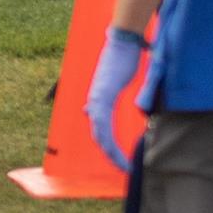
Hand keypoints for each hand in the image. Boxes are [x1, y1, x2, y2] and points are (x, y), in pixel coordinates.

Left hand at [87, 27, 148, 170]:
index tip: (119, 160)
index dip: (108, 146)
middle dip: (110, 154)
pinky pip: (102, 123)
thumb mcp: (113, 83)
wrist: (123, 43)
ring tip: (123, 166)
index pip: (99, 129)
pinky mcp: (103, 96)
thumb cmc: (123, 60)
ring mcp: (97, 98)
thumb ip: (104, 99)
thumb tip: (89, 112)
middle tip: (123, 169)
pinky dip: (109, 140)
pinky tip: (116, 150)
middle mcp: (93, 101)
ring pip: (99, 133)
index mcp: (98, 100)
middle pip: (98, 135)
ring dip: (111, 151)